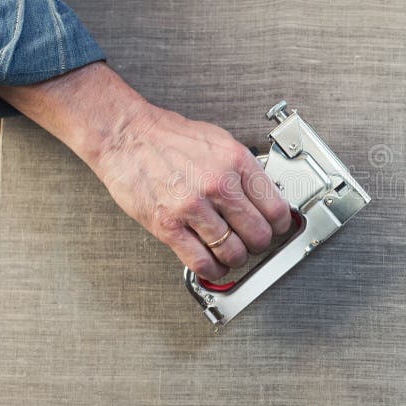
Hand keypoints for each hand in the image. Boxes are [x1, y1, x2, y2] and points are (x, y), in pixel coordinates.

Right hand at [0, 62, 291, 279]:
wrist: (126, 135)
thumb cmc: (169, 138)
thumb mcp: (220, 142)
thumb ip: (244, 170)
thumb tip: (265, 195)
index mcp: (236, 162)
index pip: (276, 208)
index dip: (279, 226)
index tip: (276, 230)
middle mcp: (218, 184)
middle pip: (258, 234)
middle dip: (259, 245)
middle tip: (253, 244)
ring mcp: (193, 207)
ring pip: (232, 252)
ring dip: (236, 259)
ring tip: (232, 255)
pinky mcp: (168, 225)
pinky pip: (201, 261)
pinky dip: (212, 270)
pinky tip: (212, 265)